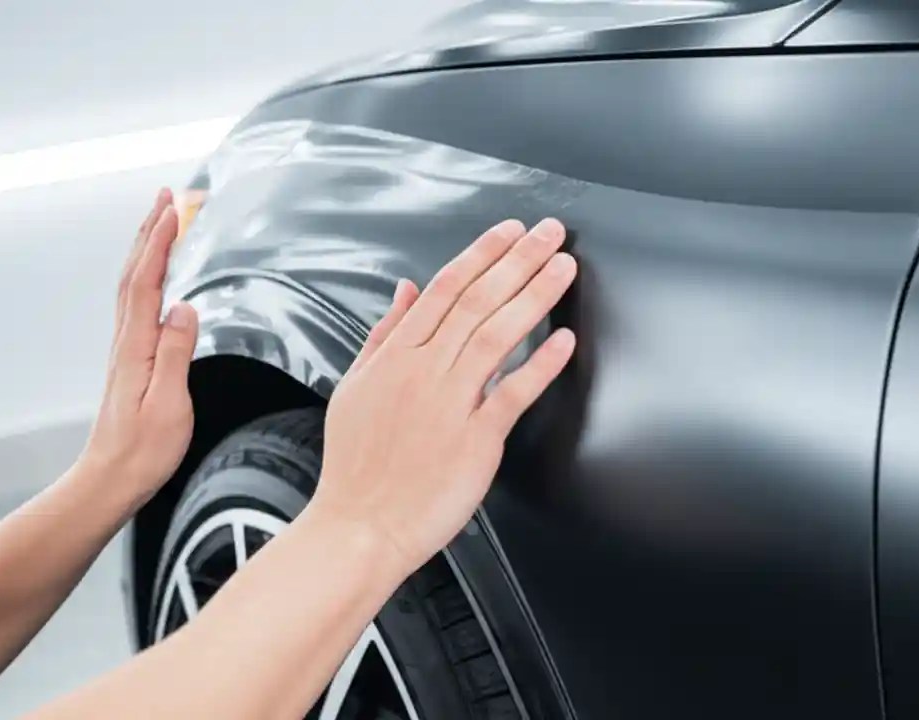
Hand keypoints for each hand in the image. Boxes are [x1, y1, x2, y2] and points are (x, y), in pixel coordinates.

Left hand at [78, 188, 198, 503]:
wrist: (110, 479)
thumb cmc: (143, 451)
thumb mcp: (169, 405)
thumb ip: (176, 354)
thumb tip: (185, 307)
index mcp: (138, 347)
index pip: (147, 282)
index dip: (160, 242)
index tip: (175, 208)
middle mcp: (127, 342)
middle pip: (135, 273)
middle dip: (151, 231)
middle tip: (167, 196)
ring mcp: (127, 350)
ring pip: (133, 285)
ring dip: (146, 248)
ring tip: (161, 221)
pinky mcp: (132, 360)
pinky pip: (138, 303)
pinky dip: (147, 275)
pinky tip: (156, 275)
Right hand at [311, 218, 576, 573]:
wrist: (359, 527)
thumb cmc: (356, 466)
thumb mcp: (355, 387)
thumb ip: (384, 335)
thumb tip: (406, 291)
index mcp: (396, 356)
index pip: (446, 288)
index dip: (483, 254)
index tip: (510, 232)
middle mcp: (424, 372)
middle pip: (478, 301)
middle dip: (518, 260)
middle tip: (550, 233)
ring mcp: (450, 404)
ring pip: (497, 335)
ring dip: (534, 296)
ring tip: (563, 268)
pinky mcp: (475, 441)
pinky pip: (513, 394)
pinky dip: (539, 365)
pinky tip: (563, 339)